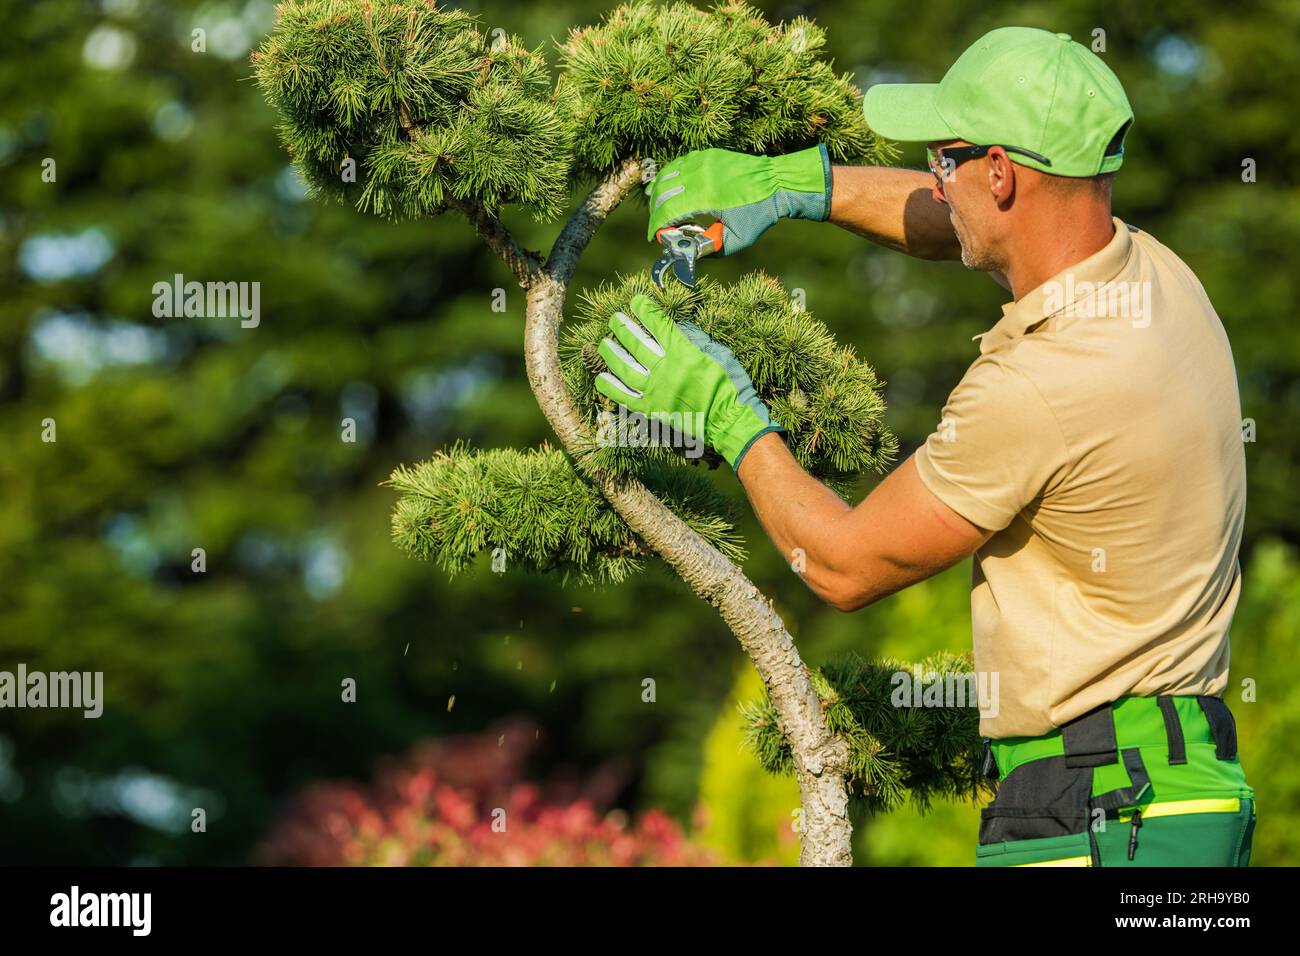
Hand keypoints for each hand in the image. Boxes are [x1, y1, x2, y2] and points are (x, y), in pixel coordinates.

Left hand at [593, 294, 783, 469]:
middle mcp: (665, 369)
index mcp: (682, 352)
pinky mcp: (651, 410)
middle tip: (614, 319)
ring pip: (624, 367)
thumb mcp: (719, 353)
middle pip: (636, 343)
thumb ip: (696, 339)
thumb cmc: (730, 385)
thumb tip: (677, 326)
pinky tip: (600, 378)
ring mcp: (655, 390)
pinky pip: (624, 397)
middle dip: (623, 327)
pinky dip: (610, 388)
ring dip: (611, 354)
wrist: (729, 421)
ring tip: (603, 343)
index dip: (644, 310)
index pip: (657, 324)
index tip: (635, 301)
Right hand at [645, 144, 831, 255]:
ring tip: (659, 209)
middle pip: (662, 192)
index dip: (656, 226)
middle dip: (655, 211)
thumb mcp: (736, 240)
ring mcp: (703, 161)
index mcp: (704, 196)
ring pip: (667, 175)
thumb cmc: (758, 214)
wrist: (778, 184)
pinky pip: (679, 164)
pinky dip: (670, 177)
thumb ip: (709, 249)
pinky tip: (671, 188)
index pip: (667, 211)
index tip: (654, 237)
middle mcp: (699, 175)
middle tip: (658, 227)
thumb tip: (686, 255)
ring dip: (659, 193)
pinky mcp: (708, 155)